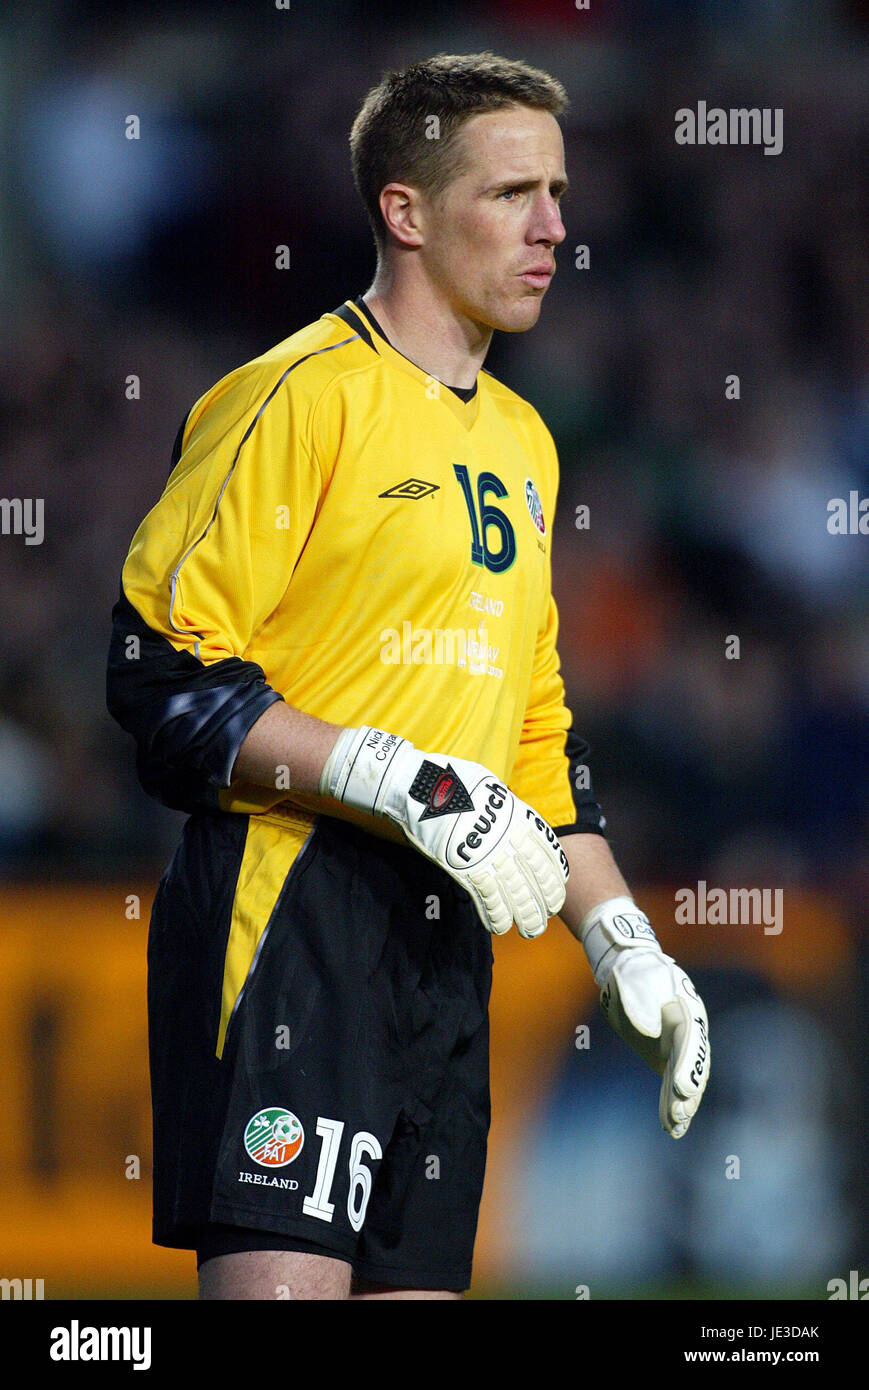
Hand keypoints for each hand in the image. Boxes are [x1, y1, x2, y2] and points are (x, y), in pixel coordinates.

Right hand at [320, 726, 567, 937]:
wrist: (424, 786)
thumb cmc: (453, 783)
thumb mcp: (491, 789)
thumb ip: (505, 808)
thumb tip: (511, 817)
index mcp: (517, 817)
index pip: (546, 851)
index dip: (554, 874)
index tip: (557, 887)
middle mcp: (508, 838)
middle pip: (535, 876)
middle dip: (545, 901)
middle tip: (547, 916)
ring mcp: (487, 854)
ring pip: (516, 892)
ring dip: (526, 915)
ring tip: (531, 930)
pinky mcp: (465, 867)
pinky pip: (487, 897)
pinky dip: (496, 915)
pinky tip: (501, 927)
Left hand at [579, 897, 709, 1137]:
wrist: (633, 968)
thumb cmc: (635, 971)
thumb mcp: (635, 978)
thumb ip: (640, 1000)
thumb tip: (648, 1028)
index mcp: (685, 1009)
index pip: (689, 1042)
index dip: (687, 1067)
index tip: (682, 1088)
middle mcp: (689, 1031)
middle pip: (692, 1066)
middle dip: (686, 1091)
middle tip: (679, 1112)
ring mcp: (680, 1046)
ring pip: (685, 1079)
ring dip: (680, 1104)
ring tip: (675, 1127)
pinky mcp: (667, 1058)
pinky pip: (672, 1085)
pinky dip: (671, 1105)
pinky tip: (672, 1128)